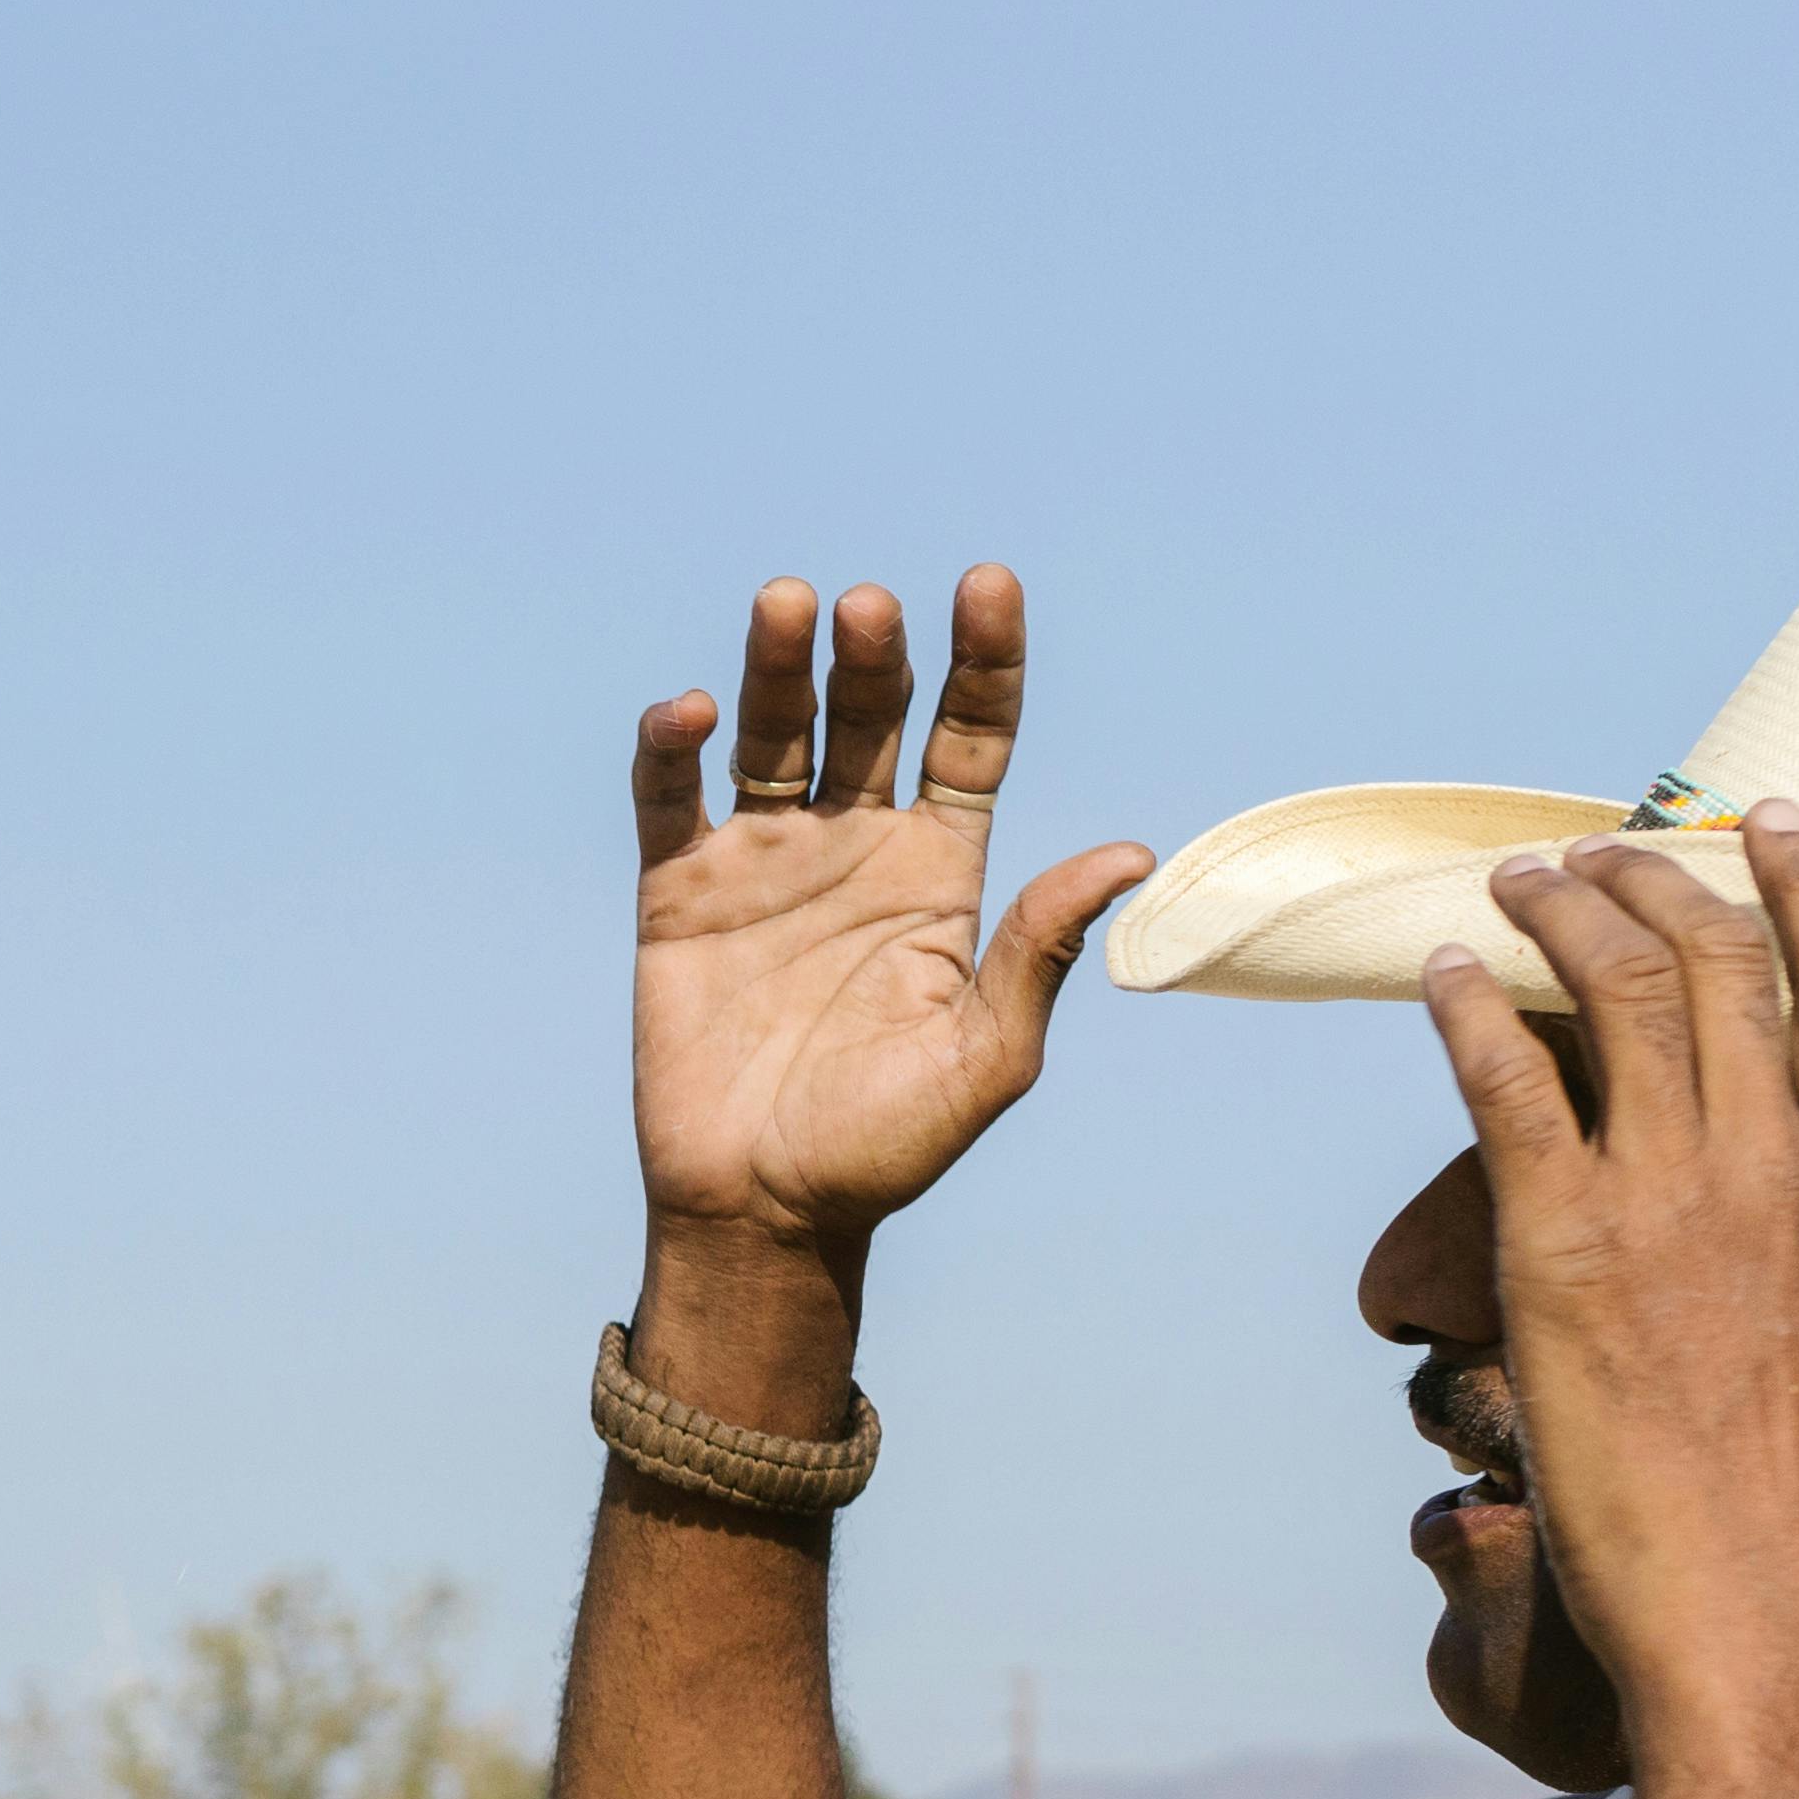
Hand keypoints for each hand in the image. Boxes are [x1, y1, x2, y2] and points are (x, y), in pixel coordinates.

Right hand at [626, 569, 1153, 1269]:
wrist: (761, 1213)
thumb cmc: (885, 1149)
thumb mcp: (987, 1058)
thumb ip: (1040, 951)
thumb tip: (1127, 853)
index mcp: (939, 872)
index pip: (970, 737)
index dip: (983, 661)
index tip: (987, 586)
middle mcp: (855, 847)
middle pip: (869, 715)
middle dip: (873, 654)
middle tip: (868, 608)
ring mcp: (763, 863)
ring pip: (772, 731)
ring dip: (776, 664)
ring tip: (786, 604)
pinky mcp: (678, 894)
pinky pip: (670, 798)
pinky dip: (671, 747)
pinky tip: (686, 712)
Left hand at [1423, 812, 1798, 1713]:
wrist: (1767, 1629)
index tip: (1772, 820)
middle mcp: (1782, 1171)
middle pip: (1724, 961)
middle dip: (1658, 876)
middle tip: (1601, 849)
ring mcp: (1674, 1204)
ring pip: (1621, 993)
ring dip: (1562, 914)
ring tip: (1517, 882)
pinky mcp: (1562, 1254)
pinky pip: (1508, 1086)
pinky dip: (1469, 1010)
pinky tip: (1440, 973)